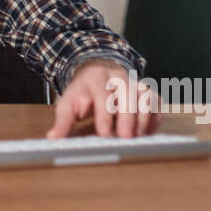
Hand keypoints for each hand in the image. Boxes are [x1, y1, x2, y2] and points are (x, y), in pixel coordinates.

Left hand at [46, 59, 160, 138]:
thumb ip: (63, 121)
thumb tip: (53, 138)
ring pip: (146, 96)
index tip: (103, 133)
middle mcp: (118, 77)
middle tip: (125, 138)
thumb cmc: (83, 92)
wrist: (97, 72)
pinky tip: (146, 132)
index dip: (104, 114)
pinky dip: (155, 117)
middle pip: (128, 94)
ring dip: (144, 118)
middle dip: (128, 117)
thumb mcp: (68, 103)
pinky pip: (157, 102)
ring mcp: (135, 82)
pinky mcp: (147, 91)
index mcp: (95, 78)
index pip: (102, 94)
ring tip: (137, 137)